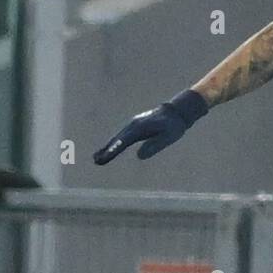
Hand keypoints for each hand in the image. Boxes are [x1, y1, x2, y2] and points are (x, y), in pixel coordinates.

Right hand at [93, 89, 208, 163]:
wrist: (176, 112)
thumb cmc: (173, 126)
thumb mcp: (168, 137)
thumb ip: (154, 145)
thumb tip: (139, 156)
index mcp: (140, 128)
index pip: (124, 141)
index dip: (114, 150)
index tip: (105, 156)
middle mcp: (133, 125)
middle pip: (117, 139)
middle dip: (107, 150)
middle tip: (96, 161)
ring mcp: (133, 125)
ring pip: (117, 137)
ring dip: (107, 148)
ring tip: (96, 159)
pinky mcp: (134, 127)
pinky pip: (121, 136)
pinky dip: (113, 143)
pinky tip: (107, 151)